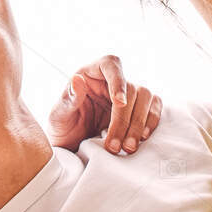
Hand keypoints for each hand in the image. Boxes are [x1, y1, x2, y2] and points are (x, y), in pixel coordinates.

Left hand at [46, 55, 161, 155]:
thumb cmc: (62, 127)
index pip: (110, 64)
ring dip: (139, 123)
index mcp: (91, 73)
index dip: (118, 81)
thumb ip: (68, 99)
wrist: (71, 147)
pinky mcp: (137, 110)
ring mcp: (127, 94)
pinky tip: (142, 138)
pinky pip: (153, 108)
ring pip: (146, 97)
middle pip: (131, 87)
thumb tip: (77, 80)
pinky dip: (151, 122)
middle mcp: (111, 81)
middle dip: (125, 119)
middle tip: (117, 145)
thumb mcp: (58, 116)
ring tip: (128, 147)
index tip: (119, 103)